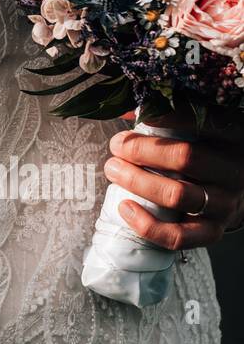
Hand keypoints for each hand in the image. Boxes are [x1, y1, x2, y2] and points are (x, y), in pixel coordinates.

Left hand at [105, 112, 243, 249]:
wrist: (234, 197)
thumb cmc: (207, 158)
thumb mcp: (201, 134)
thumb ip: (171, 119)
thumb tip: (127, 108)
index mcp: (236, 139)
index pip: (207, 121)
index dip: (170, 115)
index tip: (141, 114)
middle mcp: (236, 171)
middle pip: (185, 157)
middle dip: (142, 150)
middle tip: (117, 144)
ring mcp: (225, 204)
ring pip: (177, 195)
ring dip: (137, 182)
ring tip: (113, 169)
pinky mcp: (212, 231)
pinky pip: (177, 235)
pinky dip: (146, 224)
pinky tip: (124, 208)